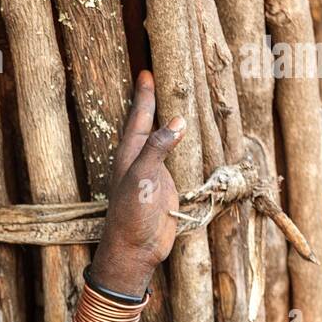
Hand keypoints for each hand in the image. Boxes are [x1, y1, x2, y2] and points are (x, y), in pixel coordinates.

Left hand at [90, 70, 184, 296]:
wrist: (135, 249)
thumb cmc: (131, 213)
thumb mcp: (142, 177)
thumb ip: (158, 149)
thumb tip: (180, 120)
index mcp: (130, 154)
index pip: (138, 118)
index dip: (144, 96)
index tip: (145, 72)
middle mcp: (141, 161)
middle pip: (149, 125)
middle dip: (154, 103)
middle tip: (159, 79)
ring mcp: (155, 174)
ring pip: (164, 142)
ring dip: (169, 124)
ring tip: (178, 104)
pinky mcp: (168, 189)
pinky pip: (178, 162)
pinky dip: (184, 149)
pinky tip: (191, 144)